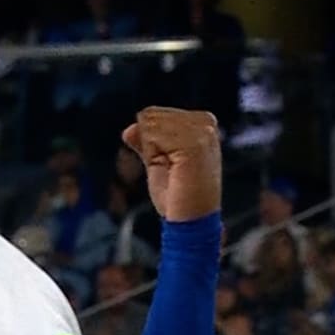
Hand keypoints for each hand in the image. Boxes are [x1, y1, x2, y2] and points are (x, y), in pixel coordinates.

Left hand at [121, 107, 221, 221]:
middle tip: (172, 168)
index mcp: (202, 121)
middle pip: (149, 116)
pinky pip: (151, 137)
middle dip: (151, 145)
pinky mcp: (193, 144)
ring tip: (174, 170)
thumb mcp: (158, 161)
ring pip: (148, 125)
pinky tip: (173, 169)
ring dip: (153, 152)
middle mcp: (206, 121)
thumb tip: (128, 129)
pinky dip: (153, 156)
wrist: (191, 220)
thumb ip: (145, 141)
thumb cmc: (177, 194)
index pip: (152, 114)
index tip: (172, 162)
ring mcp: (202, 131)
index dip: (152, 142)